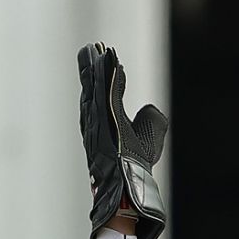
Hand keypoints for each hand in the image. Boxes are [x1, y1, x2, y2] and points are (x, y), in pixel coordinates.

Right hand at [77, 43, 167, 238]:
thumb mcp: (148, 138)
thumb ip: (149, 120)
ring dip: (94, 68)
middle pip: (92, 91)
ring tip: (92, 49)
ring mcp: (98, 124)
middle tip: (88, 50)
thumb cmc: (136, 170)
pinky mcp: (104, 122)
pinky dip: (107, 76)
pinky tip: (106, 59)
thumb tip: (150, 108)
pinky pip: (105, 93)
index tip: (103, 61)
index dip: (103, 80)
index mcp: (104, 129)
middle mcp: (96, 125)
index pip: (101, 100)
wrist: (128, 189)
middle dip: (90, 70)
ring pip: (95, 90)